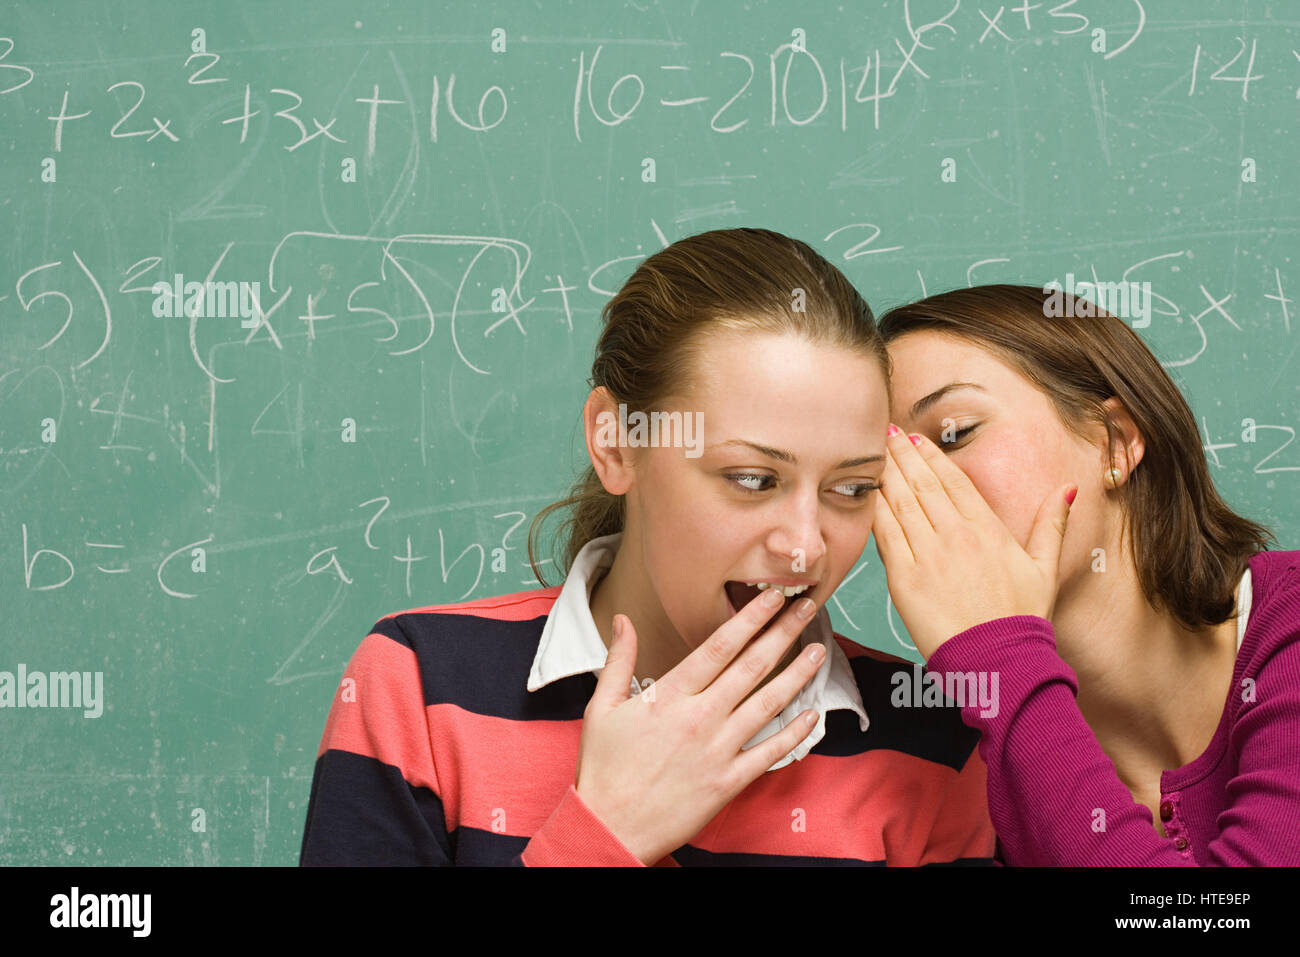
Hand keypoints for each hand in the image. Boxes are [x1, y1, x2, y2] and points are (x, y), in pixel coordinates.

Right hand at [574, 588, 826, 864]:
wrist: (609, 828)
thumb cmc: (603, 769)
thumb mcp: (601, 707)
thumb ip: (618, 660)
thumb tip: (621, 619)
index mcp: (670, 696)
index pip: (719, 647)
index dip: (749, 618)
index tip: (771, 597)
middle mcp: (700, 717)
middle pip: (752, 666)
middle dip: (783, 633)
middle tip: (808, 608)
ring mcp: (718, 750)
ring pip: (768, 704)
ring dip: (797, 675)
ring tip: (818, 651)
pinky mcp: (729, 781)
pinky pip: (770, 752)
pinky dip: (794, 733)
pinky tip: (812, 715)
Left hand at [870, 424, 1075, 659]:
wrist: (1000, 663)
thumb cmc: (1021, 620)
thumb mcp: (1045, 569)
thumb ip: (1051, 525)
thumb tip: (1067, 489)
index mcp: (988, 530)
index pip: (954, 482)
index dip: (932, 457)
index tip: (916, 440)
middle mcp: (956, 537)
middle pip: (923, 485)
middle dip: (903, 455)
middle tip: (888, 434)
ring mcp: (928, 557)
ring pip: (901, 504)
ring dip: (887, 476)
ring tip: (876, 454)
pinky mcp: (905, 580)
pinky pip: (885, 536)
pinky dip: (875, 512)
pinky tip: (869, 495)